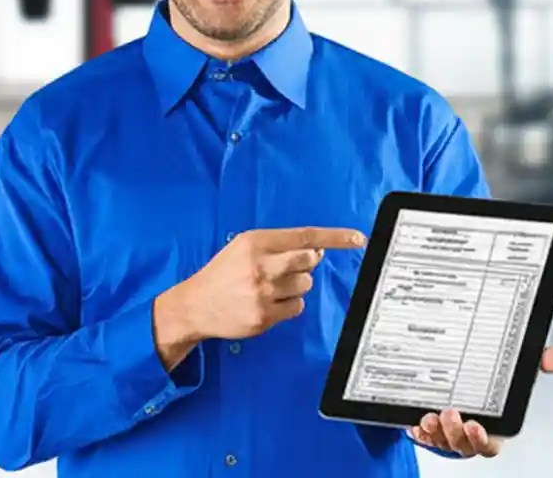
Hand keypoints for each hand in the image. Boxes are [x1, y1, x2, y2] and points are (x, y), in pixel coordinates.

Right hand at [179, 227, 365, 339]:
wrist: (195, 305)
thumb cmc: (223, 273)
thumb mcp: (243, 247)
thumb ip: (278, 246)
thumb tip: (316, 250)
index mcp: (255, 242)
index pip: (305, 236)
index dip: (335, 237)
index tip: (357, 238)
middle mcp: (260, 265)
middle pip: (309, 261)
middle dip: (306, 264)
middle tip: (288, 268)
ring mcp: (263, 293)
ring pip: (305, 285)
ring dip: (295, 286)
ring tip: (270, 287)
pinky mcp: (264, 317)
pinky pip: (296, 307)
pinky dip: (288, 305)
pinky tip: (268, 303)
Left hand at [408, 346, 552, 457]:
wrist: (460, 373)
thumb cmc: (494, 379)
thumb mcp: (517, 367)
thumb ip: (541, 362)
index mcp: (493, 426)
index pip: (491, 442)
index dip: (482, 439)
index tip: (476, 426)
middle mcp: (469, 433)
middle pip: (464, 446)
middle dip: (456, 436)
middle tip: (451, 415)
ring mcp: (447, 431)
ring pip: (442, 442)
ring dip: (435, 432)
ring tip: (430, 415)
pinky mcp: (428, 425)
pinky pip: (422, 435)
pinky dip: (419, 430)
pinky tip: (415, 422)